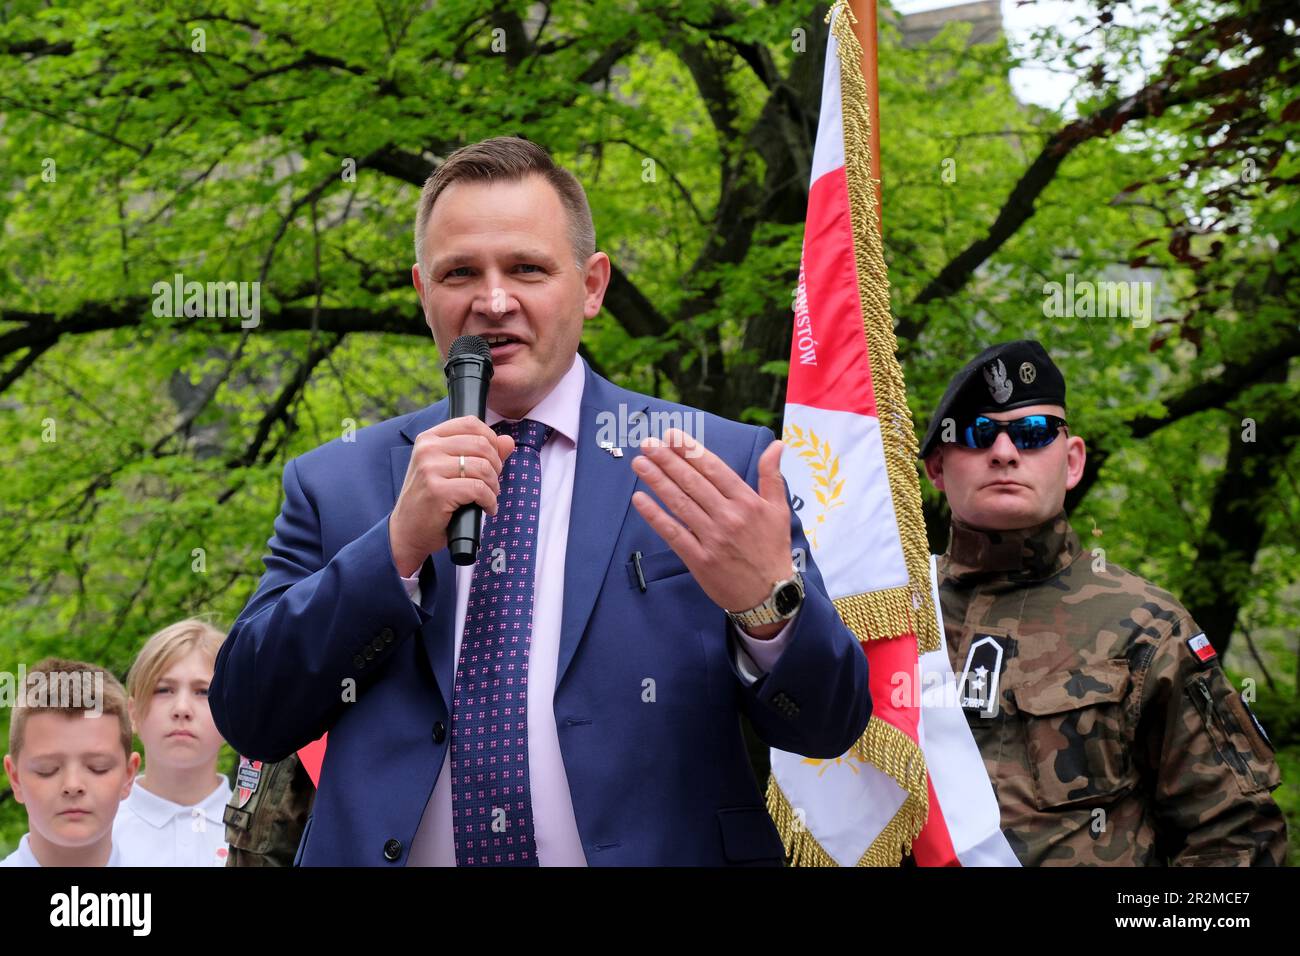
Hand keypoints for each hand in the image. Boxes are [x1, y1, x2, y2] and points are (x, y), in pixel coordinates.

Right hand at [389, 416, 515, 576]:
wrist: (407, 531)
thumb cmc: (431, 500)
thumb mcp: (452, 471)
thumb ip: (480, 454)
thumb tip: (507, 441)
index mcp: (429, 438)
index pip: (470, 423)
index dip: (491, 440)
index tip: (493, 460)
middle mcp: (427, 449)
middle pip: (481, 444)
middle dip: (496, 466)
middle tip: (492, 483)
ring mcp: (430, 469)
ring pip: (483, 467)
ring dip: (494, 486)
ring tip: (489, 497)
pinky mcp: (437, 491)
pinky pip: (479, 489)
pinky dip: (490, 501)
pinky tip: (487, 508)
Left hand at [630, 428, 793, 623]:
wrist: (769, 594)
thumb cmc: (772, 549)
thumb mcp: (779, 510)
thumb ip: (772, 476)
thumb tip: (776, 444)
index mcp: (747, 502)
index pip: (714, 469)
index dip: (691, 451)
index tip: (672, 435)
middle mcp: (729, 517)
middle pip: (693, 483)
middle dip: (667, 460)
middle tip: (647, 444)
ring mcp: (712, 538)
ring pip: (680, 503)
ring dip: (657, 481)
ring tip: (639, 463)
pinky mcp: (699, 559)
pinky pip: (673, 533)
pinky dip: (655, 515)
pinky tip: (640, 499)